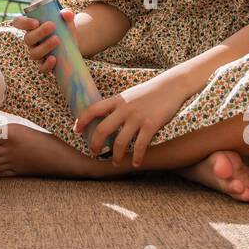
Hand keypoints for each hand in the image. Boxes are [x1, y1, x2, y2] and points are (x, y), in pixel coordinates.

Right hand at [8, 8, 77, 72]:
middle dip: (39, 33)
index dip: (24, 23)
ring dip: (45, 46)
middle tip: (52, 26)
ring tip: (57, 39)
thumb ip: (66, 14)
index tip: (36, 22)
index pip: (19, 22)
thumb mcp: (66, 19)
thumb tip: (66, 14)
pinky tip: (54, 58)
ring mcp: (37, 53)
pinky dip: (47, 64)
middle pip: (28, 38)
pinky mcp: (45, 64)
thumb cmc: (64, 27)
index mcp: (32, 26)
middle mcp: (31, 40)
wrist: (72, 43)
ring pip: (34, 53)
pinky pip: (42, 67)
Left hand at [73, 76, 187, 166]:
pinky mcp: (150, 124)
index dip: (81, 120)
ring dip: (116, 156)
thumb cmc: (150, 92)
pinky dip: (137, 157)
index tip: (76, 130)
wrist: (171, 86)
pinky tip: (136, 163)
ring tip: (116, 162)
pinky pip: (140, 146)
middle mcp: (124, 109)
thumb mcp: (129, 95)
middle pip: (102, 129)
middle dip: (96, 144)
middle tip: (95, 153)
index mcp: (117, 100)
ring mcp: (137, 117)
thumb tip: (107, 119)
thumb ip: (118, 106)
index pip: (93, 109)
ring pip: (120, 142)